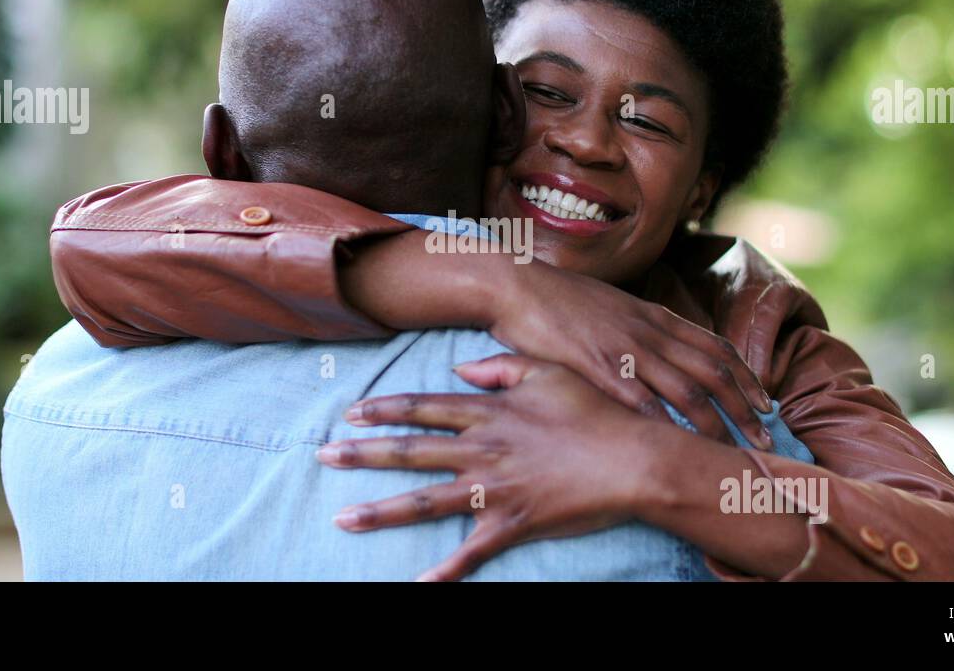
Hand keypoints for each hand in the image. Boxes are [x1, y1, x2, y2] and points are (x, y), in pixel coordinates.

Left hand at [316, 354, 662, 580]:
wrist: (631, 459)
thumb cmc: (595, 411)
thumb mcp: (547, 373)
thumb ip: (500, 368)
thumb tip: (461, 368)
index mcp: (488, 412)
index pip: (422, 408)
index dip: (383, 410)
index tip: (352, 413)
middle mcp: (481, 450)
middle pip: (409, 452)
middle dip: (361, 455)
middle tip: (322, 456)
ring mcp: (494, 489)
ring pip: (425, 502)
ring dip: (381, 511)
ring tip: (343, 518)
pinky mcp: (512, 524)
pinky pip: (472, 552)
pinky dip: (446, 572)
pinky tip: (419, 584)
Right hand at [490, 260, 773, 447]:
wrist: (516, 284)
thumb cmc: (558, 299)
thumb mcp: (611, 307)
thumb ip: (639, 328)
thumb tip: (658, 349)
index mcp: (655, 316)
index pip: (717, 347)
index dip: (747, 377)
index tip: (765, 402)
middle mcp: (651, 332)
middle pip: (715, 373)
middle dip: (745, 409)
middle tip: (766, 438)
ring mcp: (627, 349)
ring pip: (688, 391)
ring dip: (717, 425)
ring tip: (735, 452)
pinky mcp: (599, 366)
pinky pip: (643, 400)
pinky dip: (667, 425)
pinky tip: (680, 447)